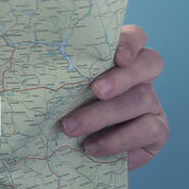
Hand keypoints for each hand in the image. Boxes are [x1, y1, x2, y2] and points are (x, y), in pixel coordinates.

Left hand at [59, 24, 168, 170]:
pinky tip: (92, 147)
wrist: (67, 151)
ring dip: (105, 114)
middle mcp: (140, 76)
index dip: (130, 42)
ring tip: (71, 127)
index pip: (136, 37)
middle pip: (149, 63)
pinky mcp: (156, 131)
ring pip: (142, 98)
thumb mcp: (54, 85)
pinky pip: (149, 130)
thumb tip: (31, 58)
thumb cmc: (57, 107)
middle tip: (96, 90)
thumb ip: (52, 70)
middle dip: (122, 76)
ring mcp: (151, 102)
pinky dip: (118, 140)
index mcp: (118, 56)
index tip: (118, 56)